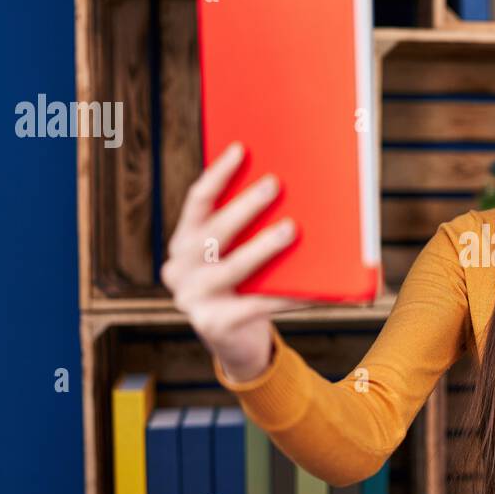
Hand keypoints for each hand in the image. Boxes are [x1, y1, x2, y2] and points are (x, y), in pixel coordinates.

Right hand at [161, 141, 310, 381]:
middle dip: (244, 206)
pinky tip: (316, 285)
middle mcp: (178, 269)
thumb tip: (293, 189)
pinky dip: (290, 294)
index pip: (198, 201)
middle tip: (274, 184)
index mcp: (182, 243)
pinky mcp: (214, 325)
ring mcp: (192, 299)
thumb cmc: (246, 287)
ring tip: (292, 229)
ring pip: (233, 266)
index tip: (241, 148)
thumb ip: (248, 229)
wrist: (238, 345)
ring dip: (263, 247)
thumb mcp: (238, 255)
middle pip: (213, 231)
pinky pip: (259, 304)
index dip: (219, 173)